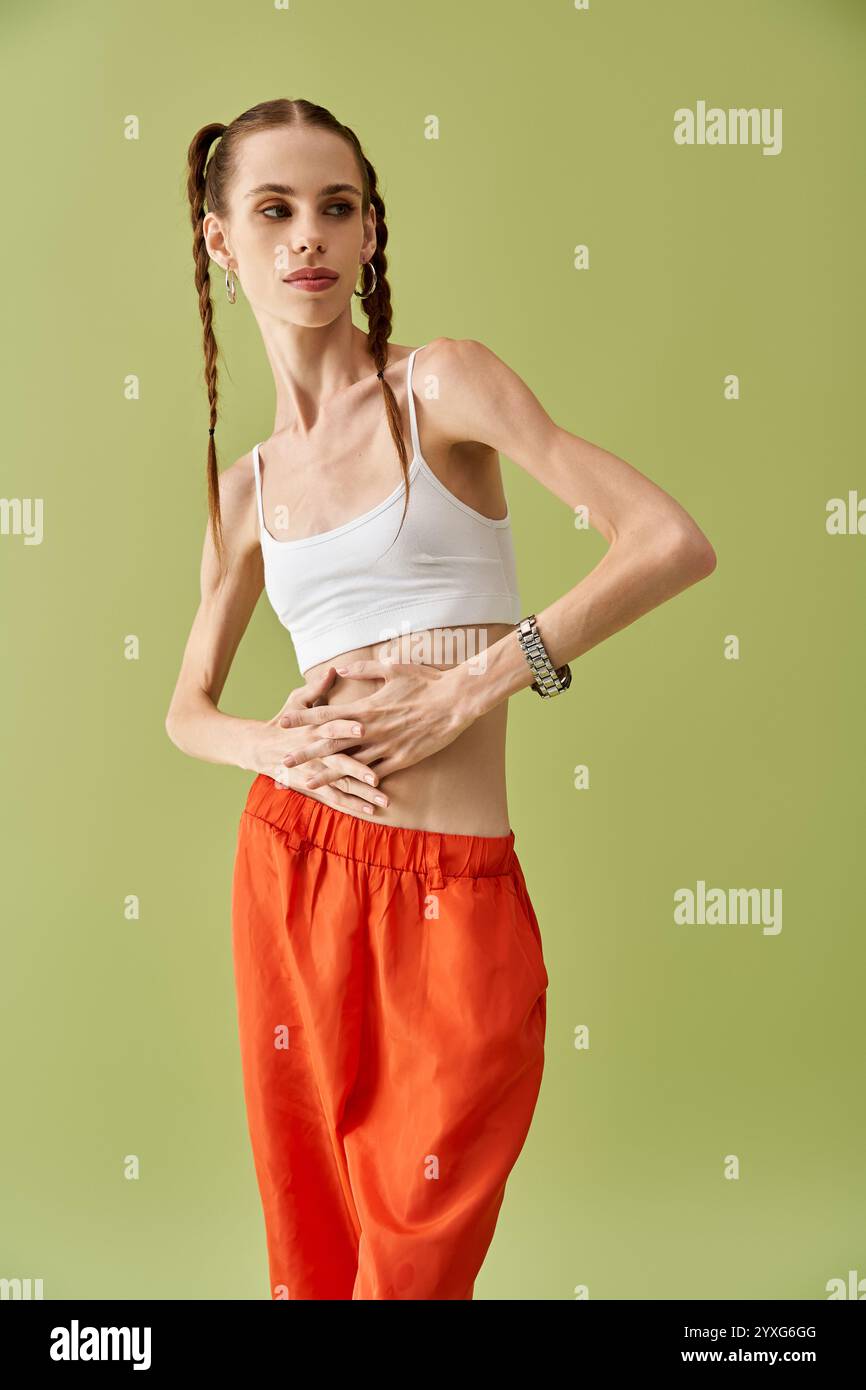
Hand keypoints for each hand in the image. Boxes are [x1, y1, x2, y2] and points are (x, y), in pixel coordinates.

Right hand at [252, 667, 389, 813]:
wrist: (257, 747)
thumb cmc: (283, 721)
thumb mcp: (297, 701)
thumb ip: (317, 687)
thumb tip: (333, 669)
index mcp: (314, 728)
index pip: (331, 726)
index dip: (345, 727)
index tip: (362, 728)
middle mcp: (316, 751)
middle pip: (339, 762)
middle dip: (358, 770)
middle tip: (377, 778)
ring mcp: (315, 770)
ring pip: (341, 784)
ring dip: (362, 794)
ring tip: (384, 801)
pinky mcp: (313, 784)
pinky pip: (335, 796)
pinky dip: (352, 804)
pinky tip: (370, 812)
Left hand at [278, 657, 474, 782]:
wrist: (456, 700)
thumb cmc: (426, 680)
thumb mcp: (393, 668)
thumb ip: (363, 669)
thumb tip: (340, 670)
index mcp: (366, 707)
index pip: (326, 713)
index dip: (303, 718)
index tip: (283, 722)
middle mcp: (372, 729)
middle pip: (331, 743)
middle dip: (305, 753)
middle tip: (283, 761)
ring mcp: (387, 746)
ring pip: (350, 764)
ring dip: (327, 774)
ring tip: (306, 783)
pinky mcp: (403, 759)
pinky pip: (378, 773)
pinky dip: (361, 783)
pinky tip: (348, 792)